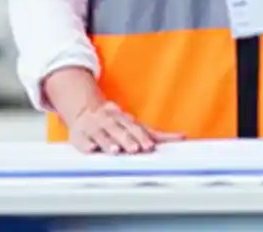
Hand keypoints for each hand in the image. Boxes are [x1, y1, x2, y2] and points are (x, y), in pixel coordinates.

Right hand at [68, 101, 183, 153]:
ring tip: (114, 151)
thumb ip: (157, 134)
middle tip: (134, 149)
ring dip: (108, 143)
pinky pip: (82, 139)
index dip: (141, 137)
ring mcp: (94, 127)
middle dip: (127, 140)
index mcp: (124, 120)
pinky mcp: (79, 135)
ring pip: (102, 135)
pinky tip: (90, 149)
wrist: (85, 110)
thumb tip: (183, 137)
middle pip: (120, 132)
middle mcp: (109, 122)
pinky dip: (86, 144)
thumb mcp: (136, 126)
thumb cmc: (116, 123)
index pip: (135, 129)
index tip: (148, 146)